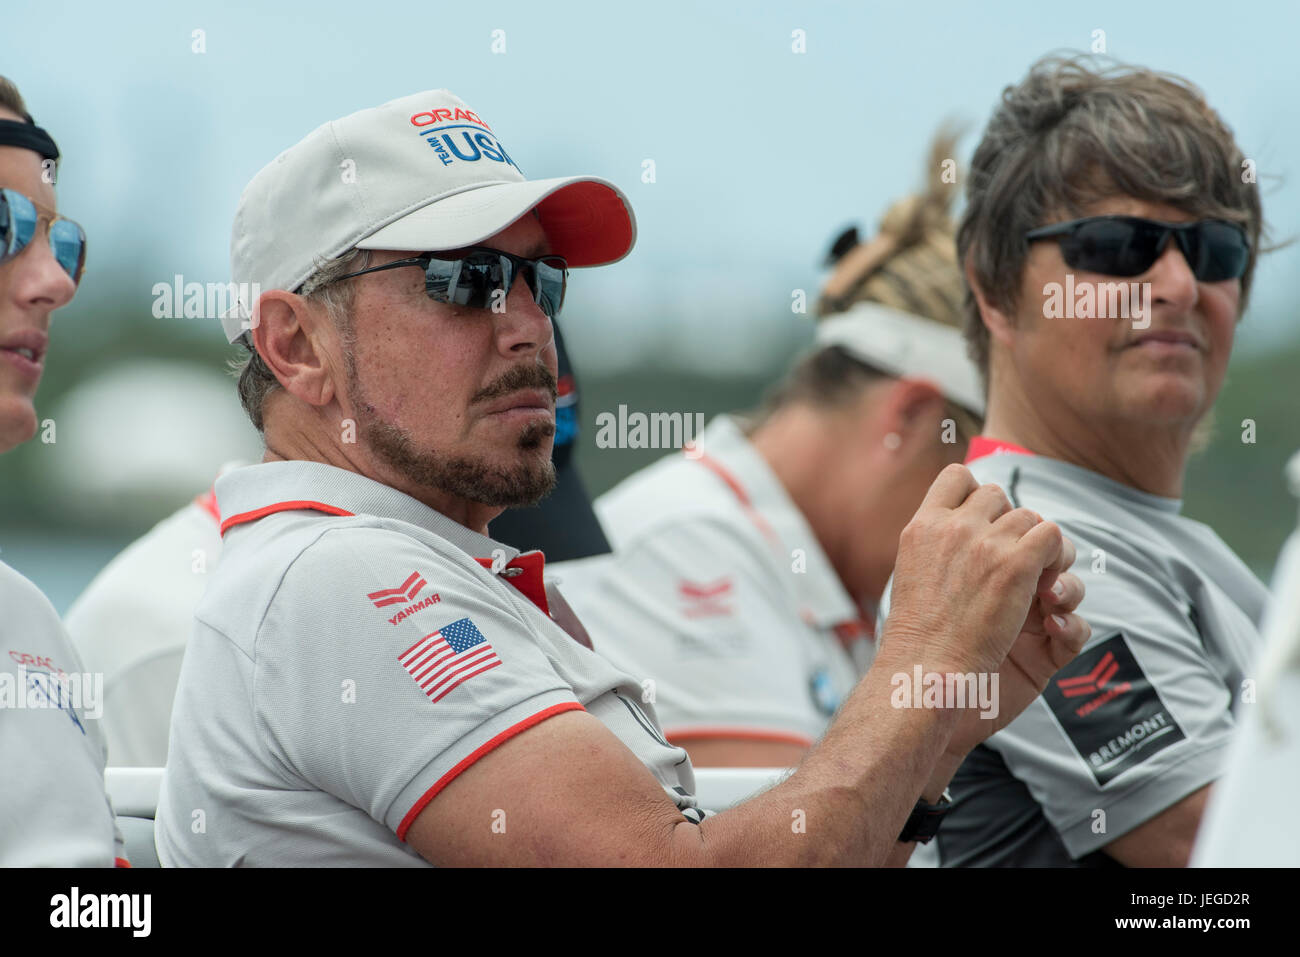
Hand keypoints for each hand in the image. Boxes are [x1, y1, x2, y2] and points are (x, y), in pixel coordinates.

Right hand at [880, 464, 1089, 755]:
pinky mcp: (1017, 565)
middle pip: (998, 496)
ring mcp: (986, 543)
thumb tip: (972, 544)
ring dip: (1041, 551)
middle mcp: (953, 527)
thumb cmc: (917, 648)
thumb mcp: (912, 584)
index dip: (977, 497)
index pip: (956, 478)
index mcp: (920, 529)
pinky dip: (1058, 566)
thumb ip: (939, 556)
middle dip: (1010, 526)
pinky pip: (1054, 538)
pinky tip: (1047, 602)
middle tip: (1012, 567)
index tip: (983, 529)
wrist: (925, 676)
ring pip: (1032, 518)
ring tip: (1035, 589)